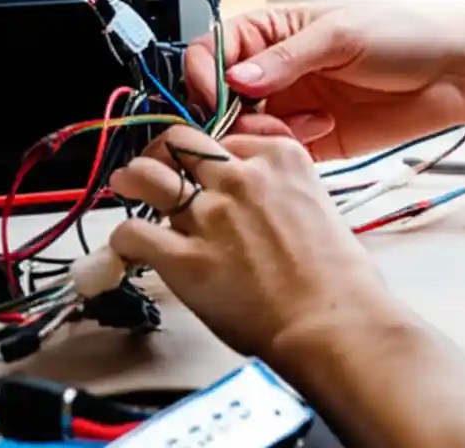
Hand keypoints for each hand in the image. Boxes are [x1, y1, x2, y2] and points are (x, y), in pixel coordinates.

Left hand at [107, 126, 398, 360]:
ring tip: (124, 187)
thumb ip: (283, 191)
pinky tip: (129, 248)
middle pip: (181, 142)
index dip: (210, 159)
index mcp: (281, 159)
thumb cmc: (340, 281)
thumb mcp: (321, 206)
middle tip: (156, 169)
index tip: (204, 173)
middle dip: (163, 152)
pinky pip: (132, 233)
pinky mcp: (185, 257)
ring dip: (132, 180)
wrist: (334, 326)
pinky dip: (123, 240)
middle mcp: (241, 178)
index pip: (226, 138)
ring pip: (147, 175)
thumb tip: (258, 203)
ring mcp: (210, 215)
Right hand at [185, 5, 464, 159]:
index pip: (212, 51)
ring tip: (299, 123)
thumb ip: (285, 59)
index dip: (205, 73)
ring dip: (261, 131)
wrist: (453, 76)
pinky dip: (285, 147)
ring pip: (242, 129)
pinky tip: (320, 130)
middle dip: (229, 112)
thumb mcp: (340, 35)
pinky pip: (274, 151)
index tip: (217, 93)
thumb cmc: (404, 37)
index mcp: (271, 32)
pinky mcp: (308, 140)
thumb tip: (236, 78)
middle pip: (218, 97)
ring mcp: (288, 106)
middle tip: (255, 118)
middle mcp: (273, 71)